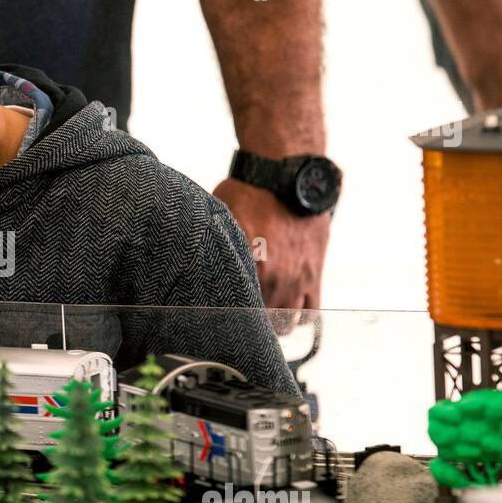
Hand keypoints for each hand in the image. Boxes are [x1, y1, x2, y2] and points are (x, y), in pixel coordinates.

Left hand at [213, 178, 330, 323]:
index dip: (225, 319)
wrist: (289, 176)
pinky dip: (300, 318)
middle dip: (249, 326)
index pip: (234, 310)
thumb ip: (212, 244)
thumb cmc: (250, 192)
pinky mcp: (315, 275)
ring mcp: (298, 280)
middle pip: (262, 324)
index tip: (216, 320)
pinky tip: (287, 314)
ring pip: (288, 324)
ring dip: (275, 325)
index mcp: (250, 266)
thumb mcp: (219, 217)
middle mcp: (276, 278)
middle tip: (239, 321)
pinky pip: (312, 312)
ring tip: (263, 320)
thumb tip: (186, 260)